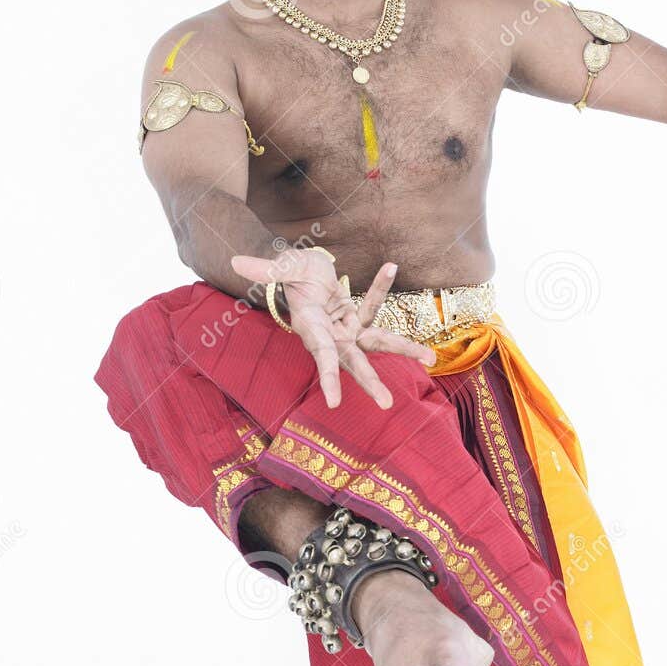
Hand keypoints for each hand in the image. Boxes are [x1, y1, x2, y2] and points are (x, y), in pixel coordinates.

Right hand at [229, 249, 435, 408]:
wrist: (301, 272)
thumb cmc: (289, 274)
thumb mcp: (280, 267)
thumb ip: (264, 268)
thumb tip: (235, 261)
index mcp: (312, 330)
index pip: (322, 357)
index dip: (327, 378)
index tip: (335, 402)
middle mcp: (332, 336)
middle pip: (354, 362)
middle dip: (370, 382)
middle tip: (386, 404)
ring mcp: (348, 328)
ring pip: (378, 342)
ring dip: (404, 349)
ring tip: (431, 359)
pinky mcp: (358, 316)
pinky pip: (373, 303)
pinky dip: (380, 284)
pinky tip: (390, 266)